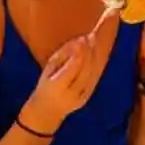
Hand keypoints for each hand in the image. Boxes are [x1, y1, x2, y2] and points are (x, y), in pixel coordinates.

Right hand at [24, 11, 119, 131]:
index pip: (73, 68)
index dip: (79, 52)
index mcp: (58, 87)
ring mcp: (84, 94)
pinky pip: (97, 75)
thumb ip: (62, 57)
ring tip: (100, 35)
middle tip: (94, 33)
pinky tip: (101, 48)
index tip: (83, 37)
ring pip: (95, 71)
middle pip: (87, 69)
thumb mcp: (47, 72)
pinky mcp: (90, 93)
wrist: (47, 112)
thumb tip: (77, 42)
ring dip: (98, 52)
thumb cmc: (44, 88)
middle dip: (91, 50)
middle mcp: (74, 92)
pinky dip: (100, 60)